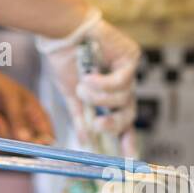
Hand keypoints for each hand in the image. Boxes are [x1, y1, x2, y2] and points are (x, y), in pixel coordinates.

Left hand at [0, 57, 53, 143]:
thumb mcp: (9, 96)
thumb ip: (18, 118)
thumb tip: (26, 140)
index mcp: (35, 115)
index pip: (47, 136)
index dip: (41, 144)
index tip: (28, 144)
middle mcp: (24, 128)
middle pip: (25, 146)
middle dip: (8, 133)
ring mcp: (8, 134)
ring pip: (6, 147)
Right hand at [38, 11, 140, 155]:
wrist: (62, 32)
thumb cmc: (65, 60)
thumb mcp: (72, 95)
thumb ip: (82, 117)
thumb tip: (85, 141)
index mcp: (110, 97)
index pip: (123, 123)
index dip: (128, 141)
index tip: (130, 160)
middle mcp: (123, 86)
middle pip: (129, 115)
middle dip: (113, 123)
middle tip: (98, 125)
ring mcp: (129, 72)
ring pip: (123, 98)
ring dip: (100, 97)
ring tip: (82, 85)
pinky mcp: (131, 57)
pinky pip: (122, 81)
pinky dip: (104, 83)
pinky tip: (89, 76)